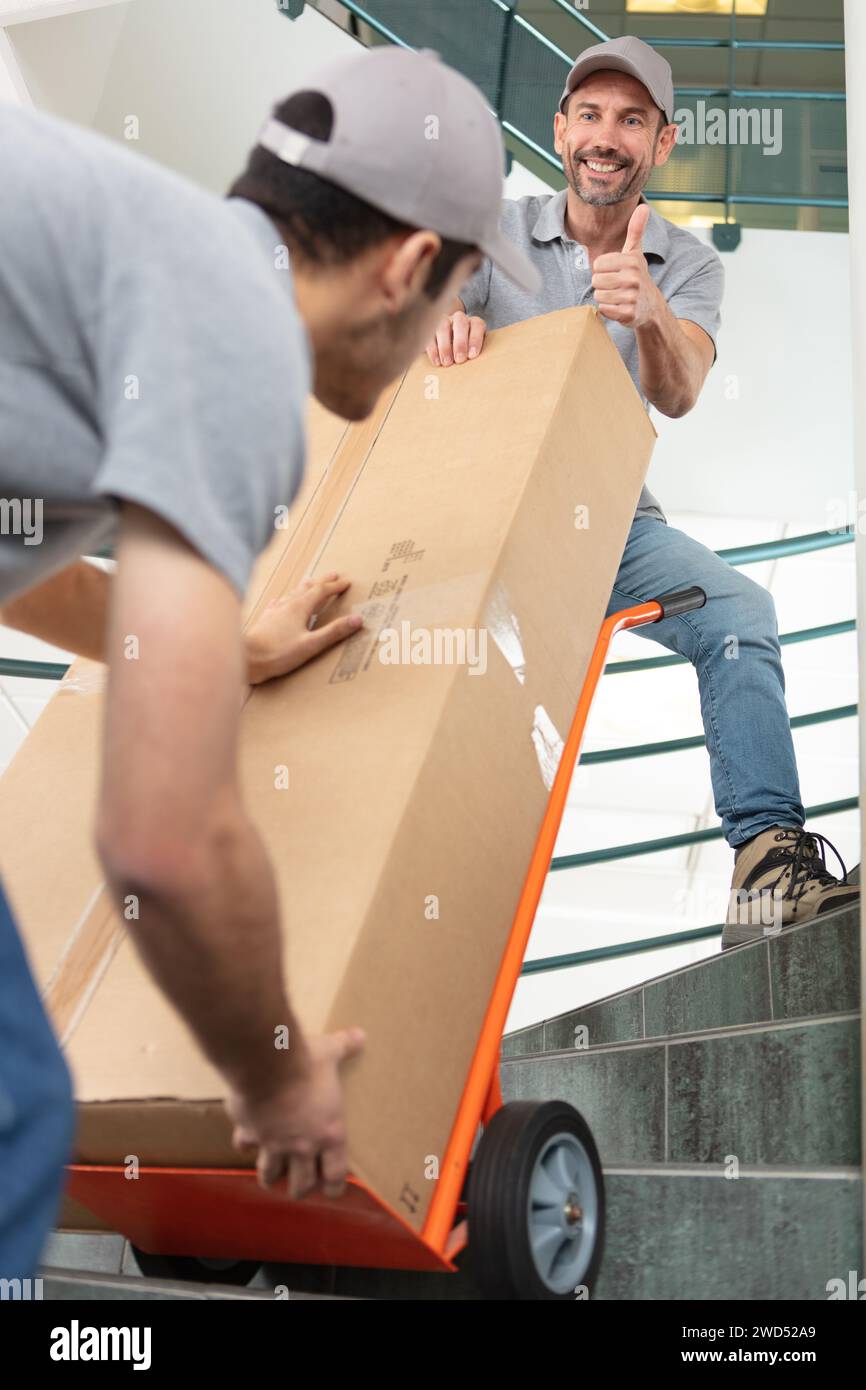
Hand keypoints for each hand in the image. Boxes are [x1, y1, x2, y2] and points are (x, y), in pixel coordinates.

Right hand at [226, 1027, 365, 1199]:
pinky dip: (245, 1145)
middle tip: (300, 1186)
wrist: (267, 1063)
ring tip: (272, 1177)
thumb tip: (360, 1035)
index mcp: (329, 1133)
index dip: (334, 1186)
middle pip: (302, 1184)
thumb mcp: (329, 1052)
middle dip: (301, 1189)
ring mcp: (273, 1142)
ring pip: (271, 1173)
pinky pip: (245, 1146)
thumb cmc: (305, 1062)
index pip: (336, 1175)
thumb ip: (344, 1047)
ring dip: (271, 1177)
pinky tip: (246, 1139)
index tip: (332, 1188)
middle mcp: (302, 1145)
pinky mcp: (249, 1132)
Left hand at [245, 574, 362, 683]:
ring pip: (292, 593)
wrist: (246, 658)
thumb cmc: (277, 653)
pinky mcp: (265, 620)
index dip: (335, 587)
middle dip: (322, 581)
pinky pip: (277, 604)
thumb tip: (357, 619)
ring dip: (305, 587)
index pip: (321, 591)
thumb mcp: (311, 645)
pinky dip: (285, 599)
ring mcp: (274, 611)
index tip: (346, 582)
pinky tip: (279, 601)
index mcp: (300, 607)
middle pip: (307, 588)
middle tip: (333, 575)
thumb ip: (334, 632)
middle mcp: (287, 604)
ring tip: (310, 583)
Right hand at [426, 310, 486, 366]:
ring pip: (443, 327)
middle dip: (460, 342)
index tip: (472, 355)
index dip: (475, 339)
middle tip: (460, 360)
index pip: (477, 325)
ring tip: (447, 362)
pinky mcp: (431, 329)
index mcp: (474, 323)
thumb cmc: (467, 353)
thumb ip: (475, 354)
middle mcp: (459, 319)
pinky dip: (433, 349)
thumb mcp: (474, 351)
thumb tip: (474, 364)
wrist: (452, 348)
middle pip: (460, 323)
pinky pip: (430, 336)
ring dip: (445, 346)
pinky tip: (437, 361)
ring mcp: (444, 322)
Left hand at [591, 204, 659, 329]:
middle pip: (595, 280)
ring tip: (617, 296)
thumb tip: (643, 207)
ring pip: (598, 295)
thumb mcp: (636, 253)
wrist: (651, 306)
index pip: (597, 264)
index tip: (614, 272)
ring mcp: (631, 297)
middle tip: (616, 286)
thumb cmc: (638, 277)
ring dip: (605, 297)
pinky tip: (619, 307)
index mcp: (631, 261)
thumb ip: (636, 230)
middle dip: (602, 284)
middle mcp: (633, 278)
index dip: (602, 270)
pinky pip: (604, 310)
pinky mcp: (628, 314)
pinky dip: (608, 310)